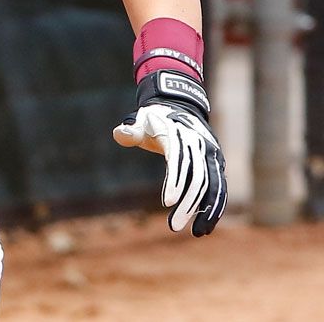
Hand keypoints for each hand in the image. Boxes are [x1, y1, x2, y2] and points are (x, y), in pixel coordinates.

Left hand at [113, 70, 226, 235]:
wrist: (180, 107)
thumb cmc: (155, 118)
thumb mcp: (141, 119)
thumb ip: (131, 129)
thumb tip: (120, 133)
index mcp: (179, 135)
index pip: (179, 161)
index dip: (175, 181)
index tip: (168, 202)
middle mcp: (200, 146)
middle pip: (197, 178)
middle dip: (188, 203)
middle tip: (174, 226)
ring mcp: (211, 155)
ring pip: (212, 186)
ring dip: (205, 210)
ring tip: (196, 232)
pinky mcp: (216, 164)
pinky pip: (219, 188)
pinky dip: (215, 207)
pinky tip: (206, 225)